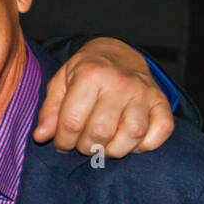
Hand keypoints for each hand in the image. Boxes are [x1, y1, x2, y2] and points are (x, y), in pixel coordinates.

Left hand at [33, 37, 173, 157]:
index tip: (62, 143)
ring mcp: (144, 92)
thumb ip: (49, 110)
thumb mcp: (61, 82)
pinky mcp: (162, 102)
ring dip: (113, 150)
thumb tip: (41, 137)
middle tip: (82, 144)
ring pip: (131, 134)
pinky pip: (161, 131)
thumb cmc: (86, 71)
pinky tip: (129, 141)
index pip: (72, 122)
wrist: (118, 53)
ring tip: (102, 146)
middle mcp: (120, 82)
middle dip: (86, 147)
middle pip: (101, 132)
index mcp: (90, 74)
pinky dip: (145, 144)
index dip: (63, 141)